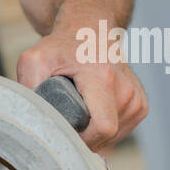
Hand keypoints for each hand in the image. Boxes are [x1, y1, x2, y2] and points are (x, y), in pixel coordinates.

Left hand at [16, 28, 147, 153]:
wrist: (90, 30)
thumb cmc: (63, 46)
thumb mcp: (35, 60)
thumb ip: (28, 88)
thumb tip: (29, 118)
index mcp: (102, 77)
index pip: (103, 127)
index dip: (82, 140)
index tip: (65, 133)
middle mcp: (125, 88)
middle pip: (106, 136)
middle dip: (84, 137)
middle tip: (66, 118)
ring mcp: (136, 98)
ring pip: (114, 138)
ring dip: (94, 133)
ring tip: (80, 109)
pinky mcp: (140, 105)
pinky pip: (121, 132)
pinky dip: (104, 129)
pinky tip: (92, 111)